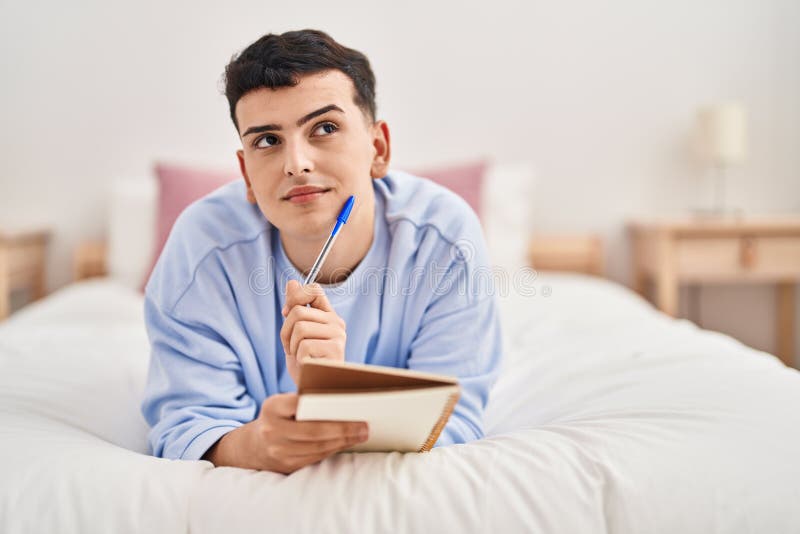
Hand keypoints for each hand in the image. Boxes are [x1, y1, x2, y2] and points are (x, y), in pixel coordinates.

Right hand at [203, 393, 368, 473]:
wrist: (255, 445)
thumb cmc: (279, 417)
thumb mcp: (283, 404)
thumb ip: (304, 401)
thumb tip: (342, 401)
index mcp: (271, 407)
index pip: (300, 404)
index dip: (325, 406)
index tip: (350, 406)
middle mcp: (271, 430)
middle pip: (313, 431)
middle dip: (343, 429)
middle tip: (364, 426)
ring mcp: (278, 451)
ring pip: (317, 447)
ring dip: (343, 441)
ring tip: (361, 435)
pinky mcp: (286, 465)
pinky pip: (315, 457)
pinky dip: (334, 450)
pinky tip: (347, 443)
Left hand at [280, 280, 345, 383]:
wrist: (313, 390)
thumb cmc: (305, 362)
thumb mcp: (295, 334)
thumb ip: (295, 309)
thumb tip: (292, 283)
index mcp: (328, 316)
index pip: (313, 289)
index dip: (295, 297)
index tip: (287, 314)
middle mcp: (337, 323)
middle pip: (298, 311)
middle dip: (285, 331)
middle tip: (291, 347)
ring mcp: (338, 336)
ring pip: (299, 328)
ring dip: (292, 346)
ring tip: (300, 357)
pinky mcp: (336, 351)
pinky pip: (304, 345)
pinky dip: (299, 358)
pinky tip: (307, 365)